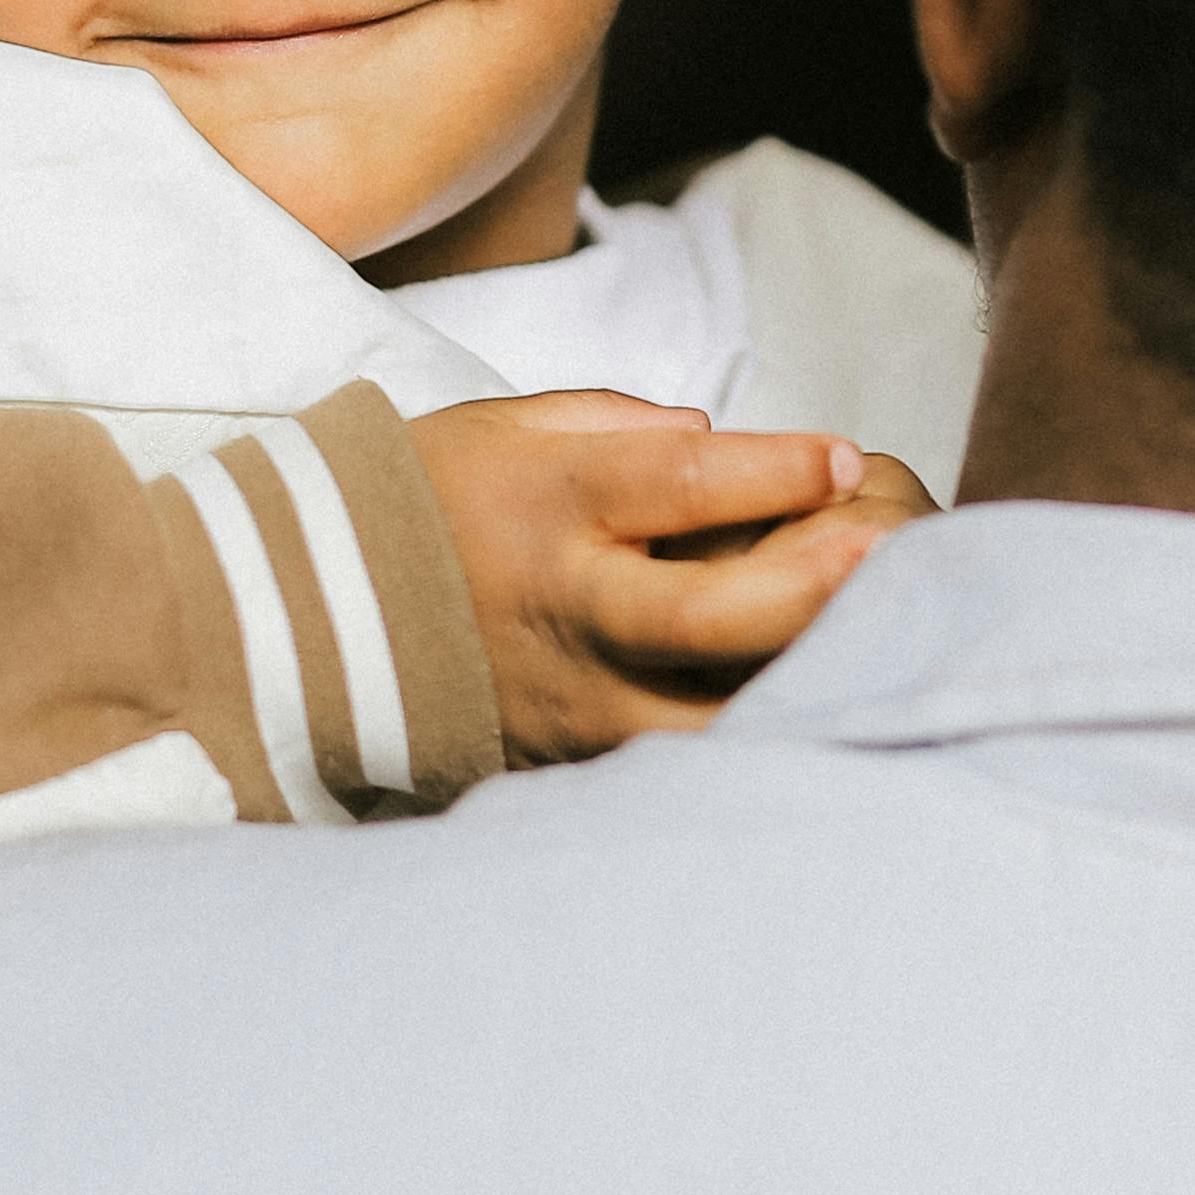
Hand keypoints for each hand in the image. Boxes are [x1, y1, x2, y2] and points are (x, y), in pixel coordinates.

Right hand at [409, 392, 932, 764]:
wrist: (299, 617)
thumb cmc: (422, 499)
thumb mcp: (504, 426)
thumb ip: (618, 425)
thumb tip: (716, 441)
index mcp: (551, 504)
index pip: (681, 484)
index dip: (776, 468)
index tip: (843, 455)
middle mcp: (565, 606)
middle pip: (710, 616)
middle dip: (816, 587)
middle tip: (894, 555)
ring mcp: (566, 701)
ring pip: (707, 721)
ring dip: (799, 687)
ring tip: (881, 654)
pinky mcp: (563, 763)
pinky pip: (674, 768)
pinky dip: (748, 747)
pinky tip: (812, 720)